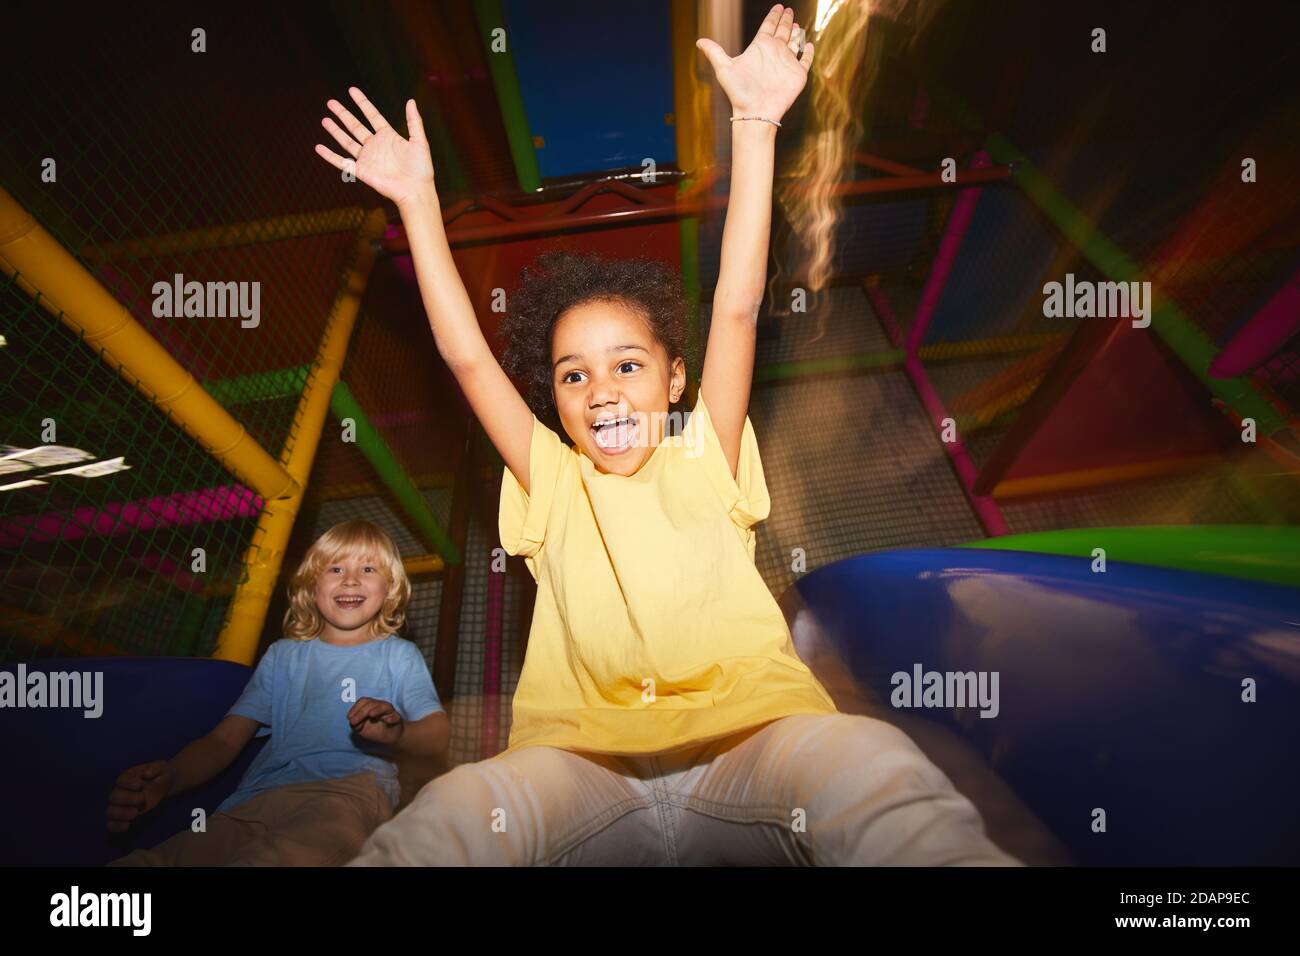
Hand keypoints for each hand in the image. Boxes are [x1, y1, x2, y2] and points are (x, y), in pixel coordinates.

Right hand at [106, 760, 173, 832]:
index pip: (121, 780)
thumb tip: (146, 773)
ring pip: (110, 811)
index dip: (128, 783)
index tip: (140, 785)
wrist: (165, 784)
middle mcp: (120, 791)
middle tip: (142, 799)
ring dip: (120, 814)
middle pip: (114, 797)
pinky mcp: (123, 817)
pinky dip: (115, 826)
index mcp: (128, 778)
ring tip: (135, 814)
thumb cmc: (161, 774)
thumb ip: (155, 769)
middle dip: (126, 799)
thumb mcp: (162, 768)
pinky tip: (127, 826)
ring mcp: (120, 805)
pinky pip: (112, 824)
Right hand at [315, 87, 435, 207]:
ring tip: (325, 119)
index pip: (372, 115)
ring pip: (346, 141)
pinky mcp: (361, 171)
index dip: (362, 102)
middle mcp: (375, 145)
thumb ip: (414, 121)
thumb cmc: (421, 169)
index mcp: (388, 136)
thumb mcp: (420, 142)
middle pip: (355, 126)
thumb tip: (411, 100)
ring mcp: (367, 158)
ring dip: (335, 131)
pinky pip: (342, 162)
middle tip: (331, 102)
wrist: (415, 191)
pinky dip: (329, 156)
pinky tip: (318, 147)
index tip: (352, 90)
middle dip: (343, 114)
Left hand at [348, 697, 403, 745]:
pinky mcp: (397, 719)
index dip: (355, 708)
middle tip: (353, 722)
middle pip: (371, 704)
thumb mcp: (361, 729)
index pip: (363, 701)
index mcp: (371, 706)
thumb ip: (355, 724)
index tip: (349, 718)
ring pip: (384, 707)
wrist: (390, 737)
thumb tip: (353, 722)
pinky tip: (387, 721)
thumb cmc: (374, 730)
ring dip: (377, 710)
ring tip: (371, 715)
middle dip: (361, 712)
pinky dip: (392, 718)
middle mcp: (380, 706)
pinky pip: (396, 717)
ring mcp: (389, 712)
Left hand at [696, 4, 813, 123]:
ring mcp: (786, 63)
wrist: (755, 112)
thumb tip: (698, 41)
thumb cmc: (739, 92)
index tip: (778, 7)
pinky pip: (806, 60)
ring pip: (794, 43)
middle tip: (789, 10)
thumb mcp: (724, 68)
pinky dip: (808, 52)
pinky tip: (808, 45)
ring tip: (797, 25)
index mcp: (760, 48)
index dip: (774, 16)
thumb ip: (714, 52)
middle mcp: (774, 53)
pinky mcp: (797, 74)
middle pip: (782, 32)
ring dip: (796, 34)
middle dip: (786, 21)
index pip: (768, 27)